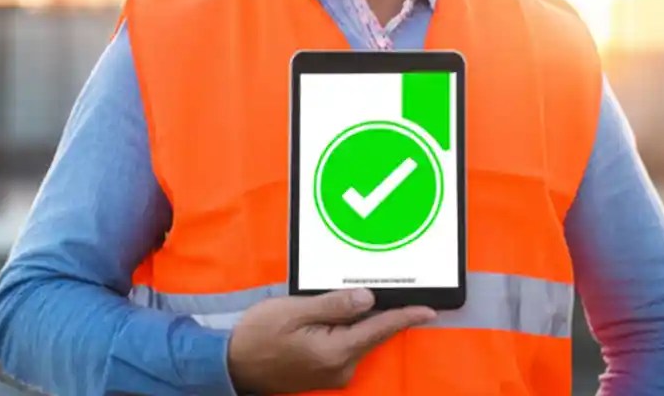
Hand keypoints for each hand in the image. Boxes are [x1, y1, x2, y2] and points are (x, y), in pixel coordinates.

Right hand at [226, 288, 435, 393]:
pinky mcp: (326, 376)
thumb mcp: (295, 311)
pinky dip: (347, 331)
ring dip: (359, 321)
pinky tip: (335, 317)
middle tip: (381, 287)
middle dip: (378, 312)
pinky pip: (346, 348)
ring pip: (359, 341)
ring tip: (345, 299)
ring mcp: (334, 376)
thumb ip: (334, 305)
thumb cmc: (259, 335)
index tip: (430, 310)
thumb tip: (368, 299)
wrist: (232, 365)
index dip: (406, 317)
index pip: (379, 329)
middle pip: (371, 334)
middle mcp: (341, 370)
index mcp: (335, 353)